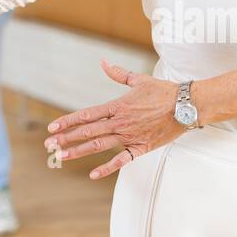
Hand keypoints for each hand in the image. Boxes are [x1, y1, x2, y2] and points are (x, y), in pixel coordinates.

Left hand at [43, 59, 182, 179]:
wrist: (187, 105)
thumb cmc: (164, 92)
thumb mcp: (139, 79)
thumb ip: (117, 73)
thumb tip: (102, 62)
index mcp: (117, 106)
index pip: (86, 114)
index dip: (67, 121)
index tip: (52, 126)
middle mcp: (120, 122)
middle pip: (87, 131)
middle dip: (66, 138)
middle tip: (49, 145)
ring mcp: (130, 136)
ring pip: (99, 145)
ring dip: (79, 151)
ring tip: (61, 157)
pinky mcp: (141, 148)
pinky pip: (121, 160)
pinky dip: (107, 168)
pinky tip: (93, 174)